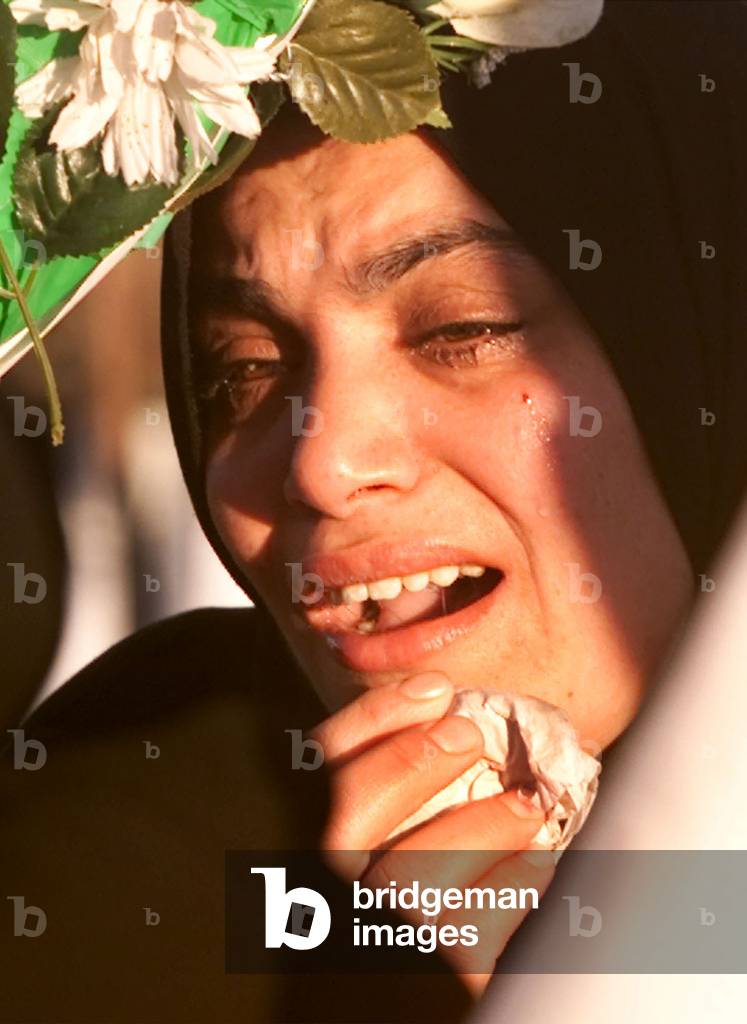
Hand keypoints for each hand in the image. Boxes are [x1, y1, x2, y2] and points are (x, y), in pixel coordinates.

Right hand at [309, 672, 555, 995]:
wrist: (474, 978)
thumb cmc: (463, 870)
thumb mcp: (430, 808)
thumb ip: (419, 764)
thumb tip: (444, 703)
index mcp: (325, 835)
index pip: (321, 768)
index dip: (375, 720)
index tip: (438, 689)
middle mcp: (335, 894)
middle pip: (342, 826)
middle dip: (408, 764)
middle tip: (468, 735)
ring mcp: (381, 943)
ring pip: (408, 881)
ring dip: (478, 827)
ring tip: (527, 805)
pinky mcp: (440, 982)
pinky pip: (468, 933)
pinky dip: (511, 883)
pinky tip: (538, 861)